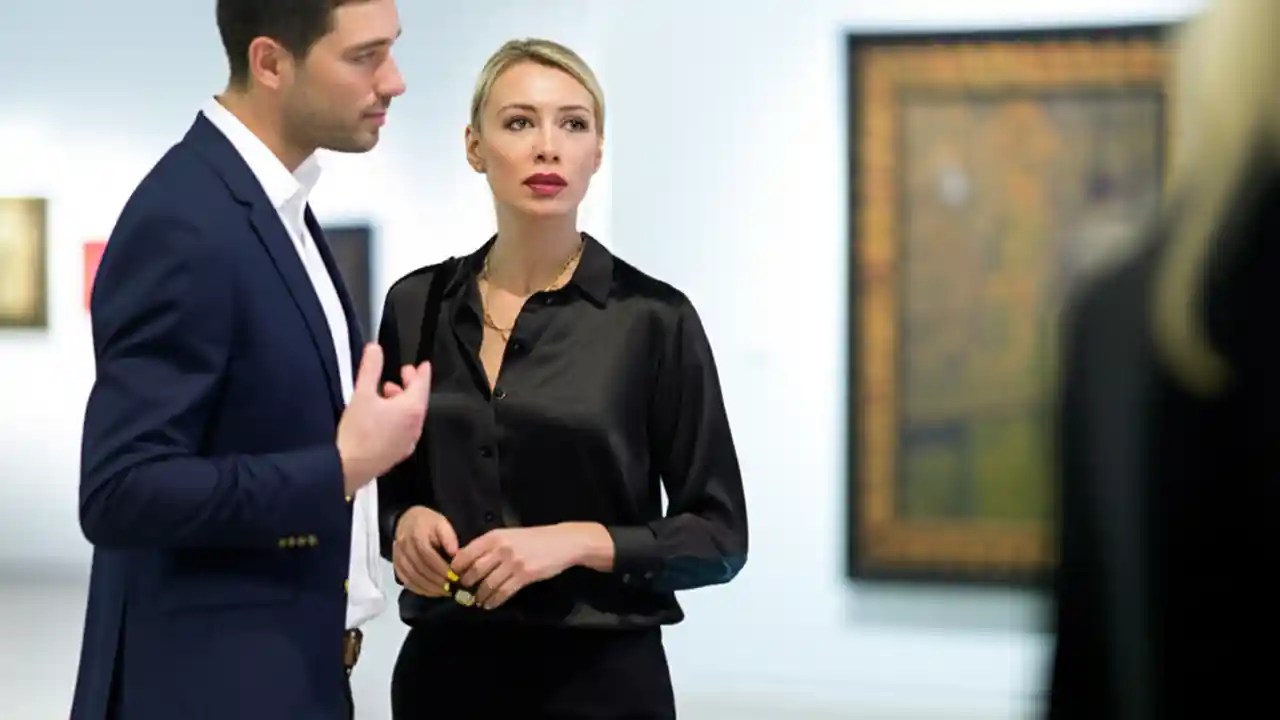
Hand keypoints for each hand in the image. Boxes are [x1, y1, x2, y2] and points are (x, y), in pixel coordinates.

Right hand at [336, 343, 430, 495]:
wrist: (347, 467)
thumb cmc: (357, 433)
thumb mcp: (362, 394)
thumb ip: (370, 368)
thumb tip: (375, 349)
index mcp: (411, 410)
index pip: (422, 386)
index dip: (422, 373)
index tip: (423, 365)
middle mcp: (414, 427)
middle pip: (418, 401)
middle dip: (410, 386)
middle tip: (403, 375)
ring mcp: (407, 442)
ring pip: (411, 416)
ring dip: (402, 401)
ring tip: (386, 393)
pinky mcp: (397, 453)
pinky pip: (404, 430)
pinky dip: (398, 418)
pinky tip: (383, 417)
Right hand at [392, 506, 458, 597]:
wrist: (408, 520)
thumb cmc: (428, 523)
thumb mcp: (442, 523)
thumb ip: (449, 538)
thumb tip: (455, 555)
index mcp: (416, 535)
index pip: (428, 556)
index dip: (441, 569)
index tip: (454, 578)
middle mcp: (404, 547)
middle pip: (420, 569)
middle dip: (437, 582)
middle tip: (452, 588)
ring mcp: (398, 557)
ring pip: (412, 578)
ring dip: (429, 588)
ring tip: (444, 592)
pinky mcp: (396, 565)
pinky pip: (406, 581)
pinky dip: (419, 589)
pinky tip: (432, 591)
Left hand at [450, 523, 610, 609]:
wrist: (562, 542)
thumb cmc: (534, 539)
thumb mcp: (510, 535)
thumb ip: (491, 546)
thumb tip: (470, 561)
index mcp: (494, 536)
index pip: (466, 553)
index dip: (456, 568)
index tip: (454, 577)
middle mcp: (501, 548)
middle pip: (474, 571)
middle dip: (466, 584)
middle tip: (463, 592)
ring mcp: (513, 563)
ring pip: (488, 584)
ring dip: (479, 596)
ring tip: (477, 601)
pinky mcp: (524, 576)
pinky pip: (503, 592)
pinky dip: (494, 601)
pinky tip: (490, 604)